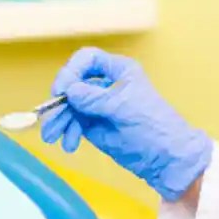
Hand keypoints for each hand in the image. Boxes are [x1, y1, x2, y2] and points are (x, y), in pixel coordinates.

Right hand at [41, 48, 212, 200]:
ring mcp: (98, 106)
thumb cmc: (154, 126)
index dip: (72, 71)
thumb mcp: (124, 108)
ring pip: (69, 106)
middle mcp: (106, 85)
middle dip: (60, 102)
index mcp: (119, 71)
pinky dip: (67, 132)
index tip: (62, 90)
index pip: (88, 60)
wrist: (167, 159)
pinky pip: (73, 124)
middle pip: (73, 84)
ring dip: (59, 120)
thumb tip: (69, 90)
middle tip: (51, 119)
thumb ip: (95, 98)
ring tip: (54, 138)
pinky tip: (68, 144)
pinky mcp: (94, 126)